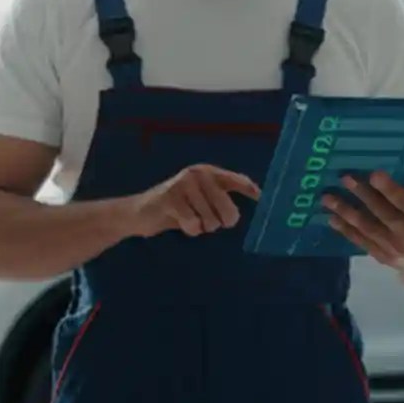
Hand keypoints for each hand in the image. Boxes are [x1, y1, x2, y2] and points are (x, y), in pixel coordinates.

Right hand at [128, 164, 260, 237]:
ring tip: (190, 218)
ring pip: (210, 220)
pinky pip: (193, 224)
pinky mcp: (170, 198)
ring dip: (202, 227)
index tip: (262, 202)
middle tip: (210, 223)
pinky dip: (189, 230)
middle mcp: (198, 174)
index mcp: (209, 173)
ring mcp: (183, 184)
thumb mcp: (202, 200)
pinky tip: (179, 222)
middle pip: (228, 208)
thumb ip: (222, 199)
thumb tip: (251, 205)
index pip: (237, 181)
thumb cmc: (178, 208)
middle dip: (222, 221)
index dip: (251, 191)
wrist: (141, 212)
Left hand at [323, 170, 403, 267]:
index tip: (375, 174)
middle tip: (345, 178)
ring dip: (346, 212)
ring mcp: (394, 250)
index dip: (391, 190)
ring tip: (328, 198)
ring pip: (368, 229)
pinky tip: (331, 218)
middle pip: (383, 214)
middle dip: (363, 195)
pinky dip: (346, 231)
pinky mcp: (383, 257)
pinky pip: (362, 243)